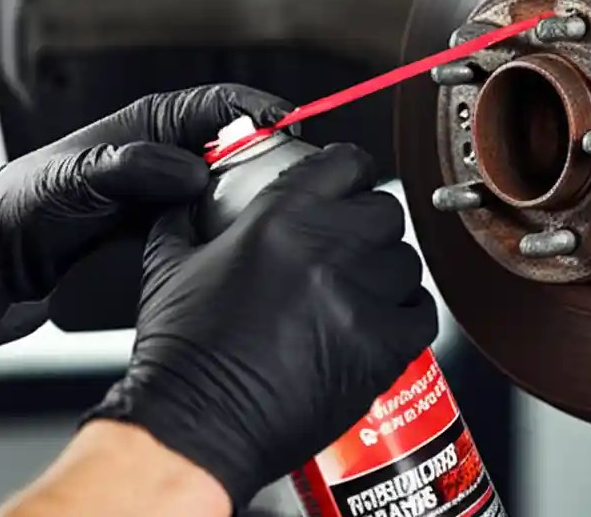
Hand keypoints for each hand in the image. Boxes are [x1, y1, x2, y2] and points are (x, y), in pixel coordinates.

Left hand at [0, 84, 296, 358]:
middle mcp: (164, 154)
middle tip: (298, 178)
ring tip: (279, 212)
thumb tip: (192, 172)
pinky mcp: (167, 228)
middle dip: (271, 155)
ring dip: (256, 196)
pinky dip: (234, 230)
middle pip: (239, 145)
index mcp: (147, 125)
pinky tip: (243, 245)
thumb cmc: (20, 208)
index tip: (292, 127)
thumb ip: (131, 168)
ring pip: (232, 186)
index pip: (221, 104)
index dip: (262, 111)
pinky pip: (214, 222)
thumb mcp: (73, 180)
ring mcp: (167, 192)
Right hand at [85, 145, 436, 506]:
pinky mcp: (384, 347)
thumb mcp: (168, 265)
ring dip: (386, 271)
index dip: (349, 172)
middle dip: (368, 224)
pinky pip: (421, 311)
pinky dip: (407, 313)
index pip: (347, 162)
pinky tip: (381, 320)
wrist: (196, 427)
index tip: (347, 186)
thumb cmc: (182, 355)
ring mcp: (362, 298)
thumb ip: (187, 218)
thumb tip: (192, 200)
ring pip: (406, 260)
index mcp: (280, 217)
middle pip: (385, 209)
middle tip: (348, 247)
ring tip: (359, 290)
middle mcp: (329, 249)